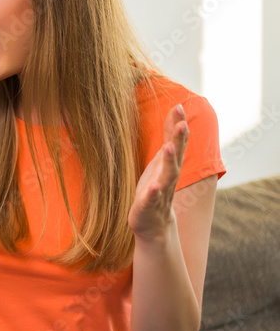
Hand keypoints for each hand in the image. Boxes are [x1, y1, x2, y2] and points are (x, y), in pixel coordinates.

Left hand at [129, 104, 189, 241]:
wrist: (153, 223)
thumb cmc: (156, 186)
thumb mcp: (161, 159)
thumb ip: (169, 136)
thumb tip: (176, 109)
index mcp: (170, 165)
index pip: (176, 142)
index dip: (178, 125)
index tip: (179, 107)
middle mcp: (169, 176)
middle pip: (176, 156)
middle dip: (179, 140)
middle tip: (182, 124)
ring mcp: (160, 192)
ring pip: (167, 175)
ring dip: (169, 161)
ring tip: (169, 147)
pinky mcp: (148, 206)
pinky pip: (152, 198)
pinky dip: (153, 192)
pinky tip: (154, 186)